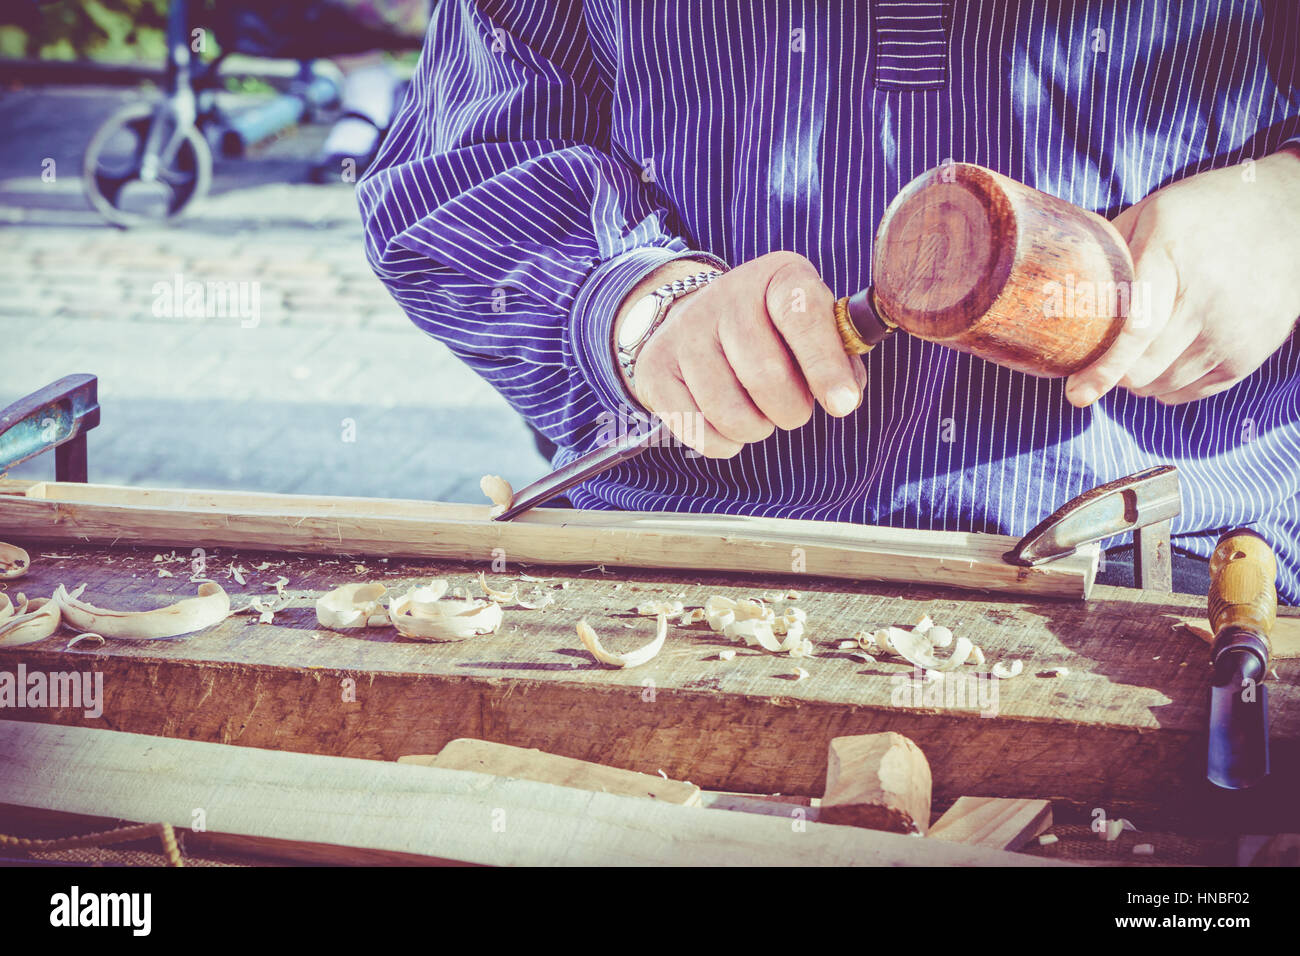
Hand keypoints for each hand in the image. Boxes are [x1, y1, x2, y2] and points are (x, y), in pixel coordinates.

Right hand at [617, 252, 865, 456]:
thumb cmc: (772, 331)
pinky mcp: (654, 368)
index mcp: (778, 276)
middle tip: (791, 408)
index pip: (802, 318)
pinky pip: (698, 431)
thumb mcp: (812, 327)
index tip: (842, 406)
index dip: (825, 366)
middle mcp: (726, 296)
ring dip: (756, 430)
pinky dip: (723, 443)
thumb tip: (845, 396)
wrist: (698, 317)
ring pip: (731, 413)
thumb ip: (839, 358)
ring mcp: (684, 331)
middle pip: (767, 377)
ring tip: (758, 413)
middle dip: (791, 410)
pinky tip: (726, 423)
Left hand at [1066, 146, 1299, 406]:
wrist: (1291, 217)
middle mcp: (1207, 302)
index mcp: (1173, 260)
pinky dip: (1166, 386)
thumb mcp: (1154, 212)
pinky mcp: (1249, 355)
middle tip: (1099, 358)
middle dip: (1112, 373)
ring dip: (1138, 380)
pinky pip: (1190, 393)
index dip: (1102, 369)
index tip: (1076, 393)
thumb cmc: (1207, 212)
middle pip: (1143, 369)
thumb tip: (1061, 288)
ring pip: (1163, 386)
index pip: (1134, 331)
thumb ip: (1111, 253)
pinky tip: (1163, 358)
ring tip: (1134, 351)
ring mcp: (1234, 334)